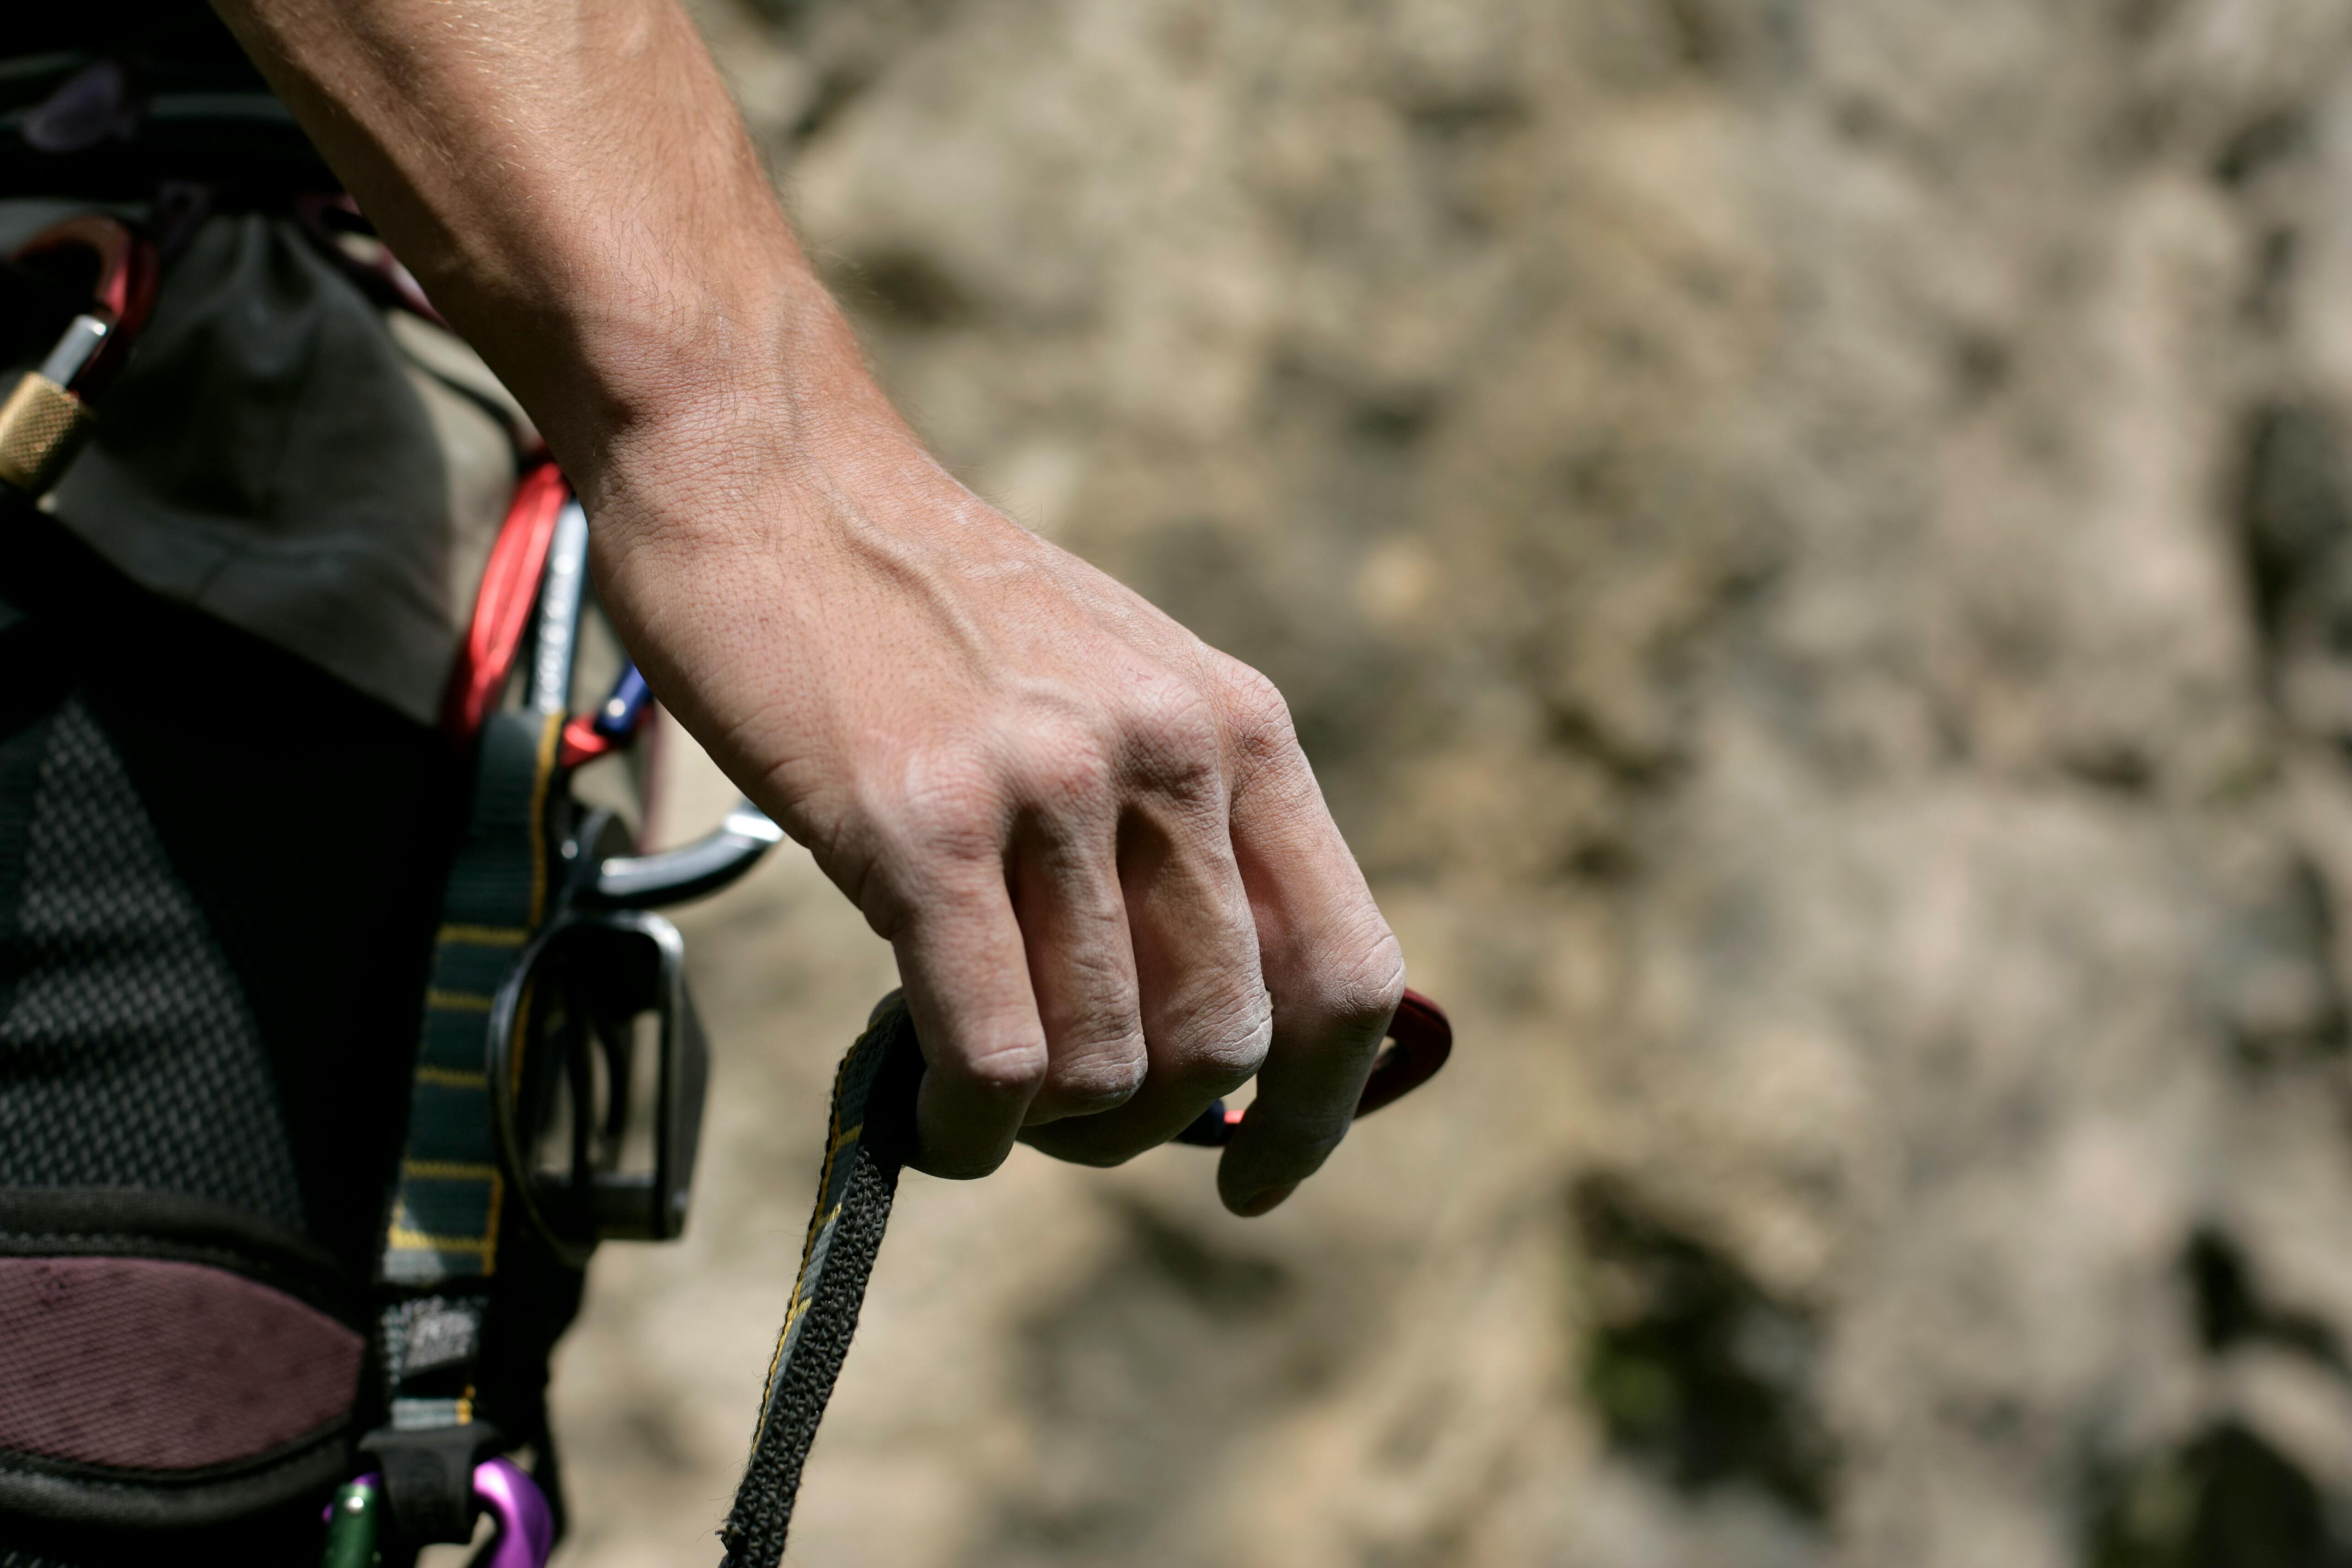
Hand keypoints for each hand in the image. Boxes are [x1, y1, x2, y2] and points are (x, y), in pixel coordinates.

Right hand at [213, 0, 1403, 1212]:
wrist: (770, 469)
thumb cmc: (926, 604)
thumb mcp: (1111, 684)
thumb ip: (1178, 829)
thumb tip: (1212, 1027)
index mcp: (1238, 726)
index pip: (1345, 971)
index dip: (1318, 1108)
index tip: (1262, 1177)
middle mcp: (1171, 754)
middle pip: (1222, 1042)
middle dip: (1143, 1123)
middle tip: (1058, 1116)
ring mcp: (1051, 787)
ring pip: (1103, 1068)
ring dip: (1043, 1126)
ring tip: (976, 1092)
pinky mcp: (924, 826)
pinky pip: (995, 1058)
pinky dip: (969, 1128)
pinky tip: (932, 1117)